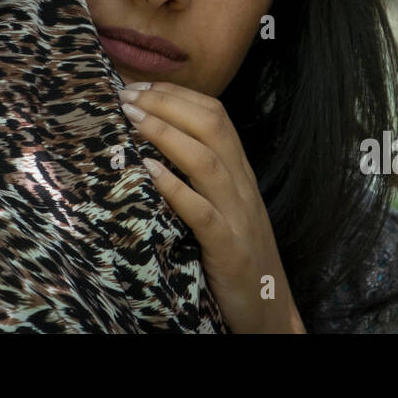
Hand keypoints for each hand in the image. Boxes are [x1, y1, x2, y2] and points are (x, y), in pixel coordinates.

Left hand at [119, 81, 305, 332]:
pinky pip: (203, 213)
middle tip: (127, 95)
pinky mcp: (229, 250)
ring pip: (207, 161)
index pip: (216, 115)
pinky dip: (176, 189)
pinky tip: (150, 172)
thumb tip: (154, 145)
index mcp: (240, 173)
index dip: (177, 95)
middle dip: (168, 104)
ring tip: (132, 119)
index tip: (139, 86)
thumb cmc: (237, 256)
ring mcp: (238, 217)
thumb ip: (200, 177)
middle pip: (212, 127)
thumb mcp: (223, 207)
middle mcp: (242, 187)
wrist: (270, 311)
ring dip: (167, 134)